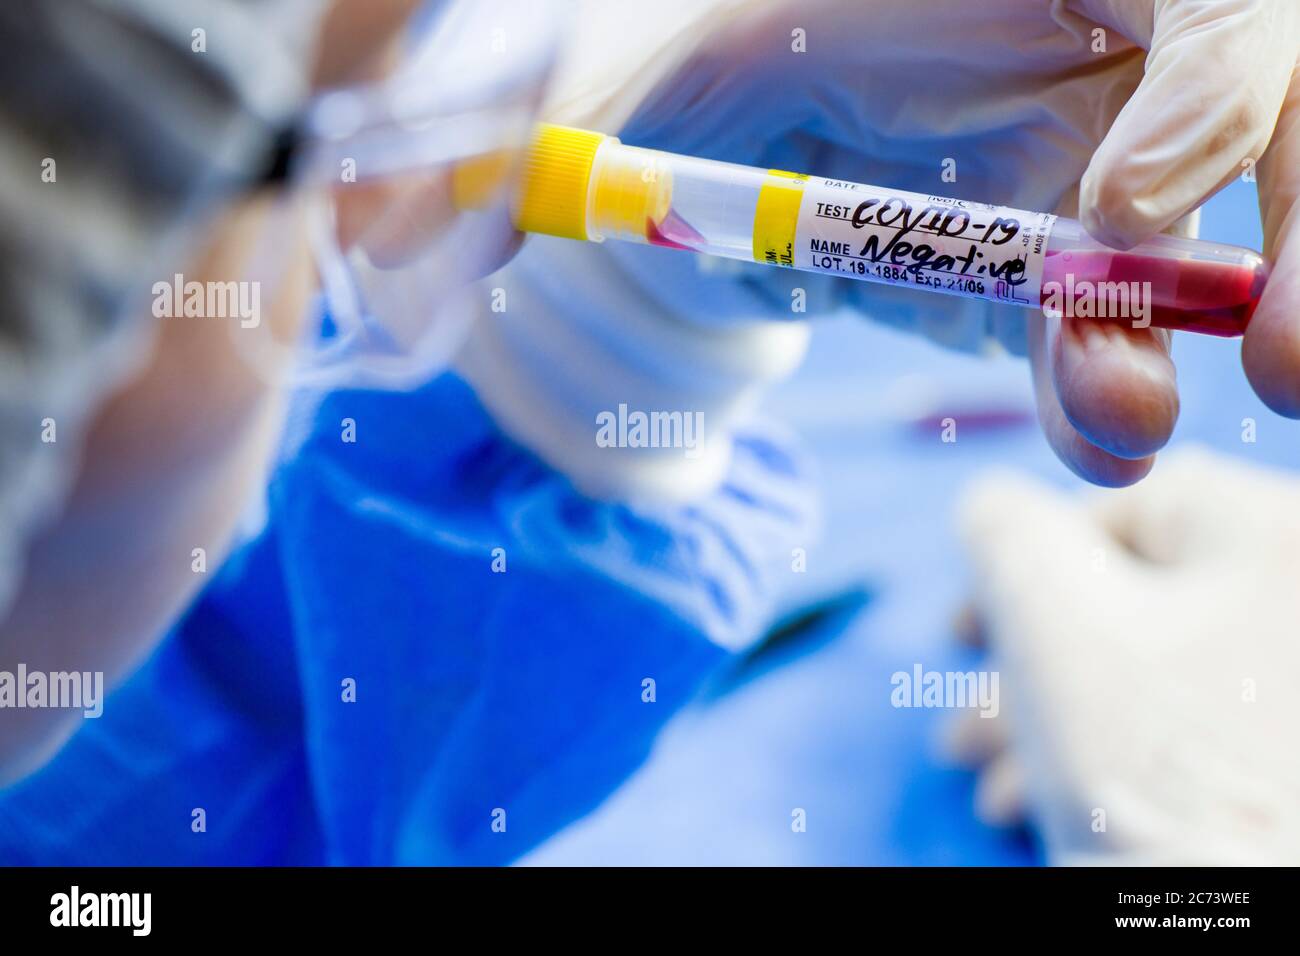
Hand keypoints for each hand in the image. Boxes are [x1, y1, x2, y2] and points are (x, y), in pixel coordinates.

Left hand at [559, 0, 1299, 485]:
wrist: (722, 173)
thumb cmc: (716, 73)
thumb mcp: (712, 48)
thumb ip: (703, 72)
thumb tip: (632, 141)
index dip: (1214, 84)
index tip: (1123, 201)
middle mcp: (1108, 64)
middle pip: (1269, 123)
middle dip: (1286, 238)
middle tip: (1279, 356)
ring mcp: (1095, 177)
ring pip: (1177, 261)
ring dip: (1157, 348)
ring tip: (1123, 419)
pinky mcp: (1058, 281)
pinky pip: (1099, 341)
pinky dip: (1094, 393)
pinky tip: (1093, 435)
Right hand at [951, 447, 1299, 863]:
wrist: (1242, 915)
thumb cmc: (1158, 763)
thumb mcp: (1048, 620)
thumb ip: (1004, 531)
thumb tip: (993, 506)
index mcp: (1273, 538)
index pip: (1130, 508)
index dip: (1021, 563)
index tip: (964, 639)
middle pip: (1136, 607)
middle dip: (1027, 673)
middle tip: (966, 736)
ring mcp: (1299, 688)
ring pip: (1156, 680)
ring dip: (1053, 726)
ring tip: (993, 790)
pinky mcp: (1288, 761)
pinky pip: (1196, 733)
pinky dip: (1115, 760)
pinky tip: (1051, 810)